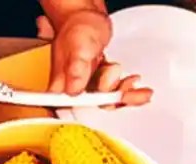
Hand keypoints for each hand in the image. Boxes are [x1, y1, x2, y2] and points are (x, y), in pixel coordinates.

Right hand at [38, 10, 152, 106]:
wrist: (87, 18)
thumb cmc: (78, 29)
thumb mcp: (77, 47)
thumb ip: (76, 68)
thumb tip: (74, 89)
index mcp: (61, 86)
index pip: (70, 109)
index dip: (88, 113)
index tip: (106, 104)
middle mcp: (72, 89)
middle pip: (93, 107)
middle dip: (113, 100)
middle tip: (129, 93)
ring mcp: (87, 86)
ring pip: (106, 100)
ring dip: (123, 94)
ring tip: (134, 83)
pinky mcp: (99, 81)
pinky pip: (113, 91)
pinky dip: (125, 88)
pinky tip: (133, 81)